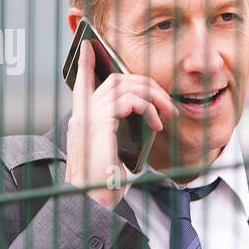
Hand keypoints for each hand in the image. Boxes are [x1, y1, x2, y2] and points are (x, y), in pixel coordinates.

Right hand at [64, 40, 176, 208]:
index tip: (88, 46)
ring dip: (153, 96)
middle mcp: (81, 115)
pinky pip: (128, 100)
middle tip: (168, 104)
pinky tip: (157, 125)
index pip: (81, 85)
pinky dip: (148, 108)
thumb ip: (118, 134)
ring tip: (168, 114)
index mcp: (82, 121)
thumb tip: (143, 122)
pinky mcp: (97, 123)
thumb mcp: (112, 154)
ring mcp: (86, 117)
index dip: (85, 65)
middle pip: (116, 79)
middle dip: (147, 84)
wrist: (91, 202)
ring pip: (124, 85)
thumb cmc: (103, 185)